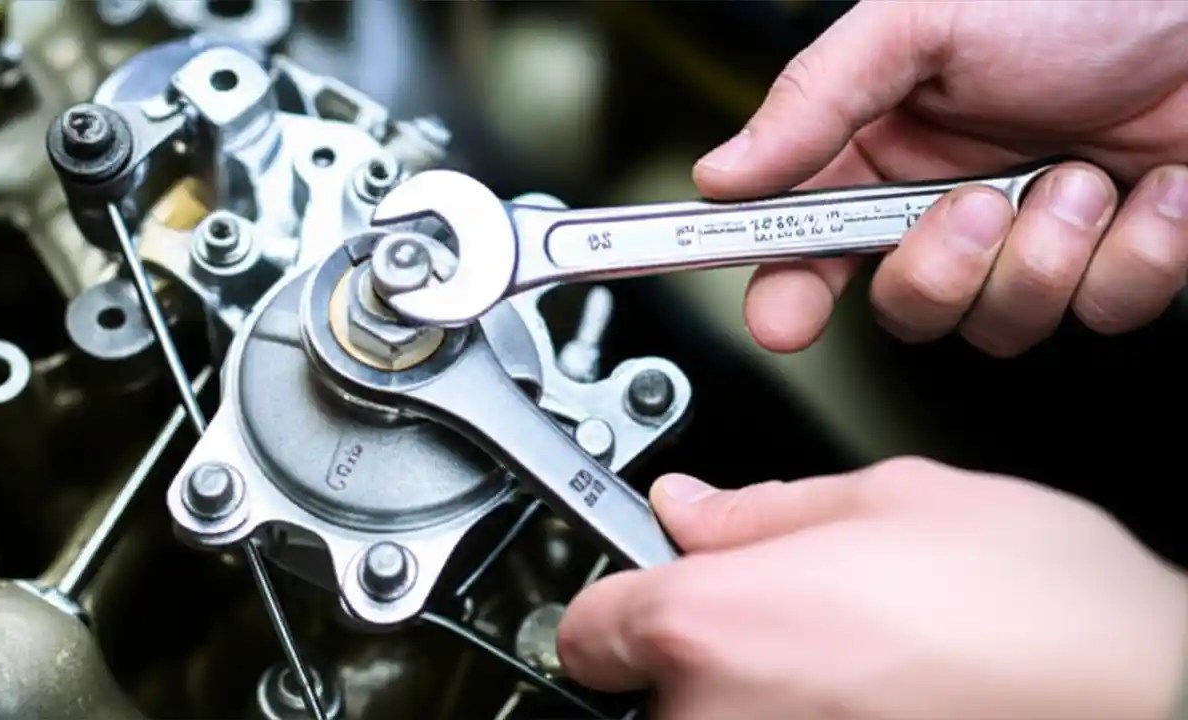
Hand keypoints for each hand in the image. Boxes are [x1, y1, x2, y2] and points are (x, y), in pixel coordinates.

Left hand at [557, 458, 1187, 719]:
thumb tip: (688, 507)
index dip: (620, 599)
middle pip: (649, 685)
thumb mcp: (886, 502)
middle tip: (794, 616)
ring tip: (853, 663)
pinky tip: (875, 702)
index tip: (646, 589)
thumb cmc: (1036, 607)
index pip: (588, 627)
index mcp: (711, 626)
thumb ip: (759, 511)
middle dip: (705, 648)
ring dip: (757, 697)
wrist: (1148, 695)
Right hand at [695, 1, 1187, 356]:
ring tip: (1081, 172)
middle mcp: (950, 204)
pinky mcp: (1113, 260)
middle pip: (905, 308)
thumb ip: (815, 99)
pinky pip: (1104, 313)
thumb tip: (724, 171)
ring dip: (1051, 251)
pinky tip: (1150, 187)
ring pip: (1003, 325)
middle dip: (946, 269)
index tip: (782, 320)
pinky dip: (1138, 252)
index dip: (787, 294)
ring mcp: (1031, 238)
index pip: (807, 245)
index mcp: (886, 149)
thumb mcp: (922, 19)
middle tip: (981, 202)